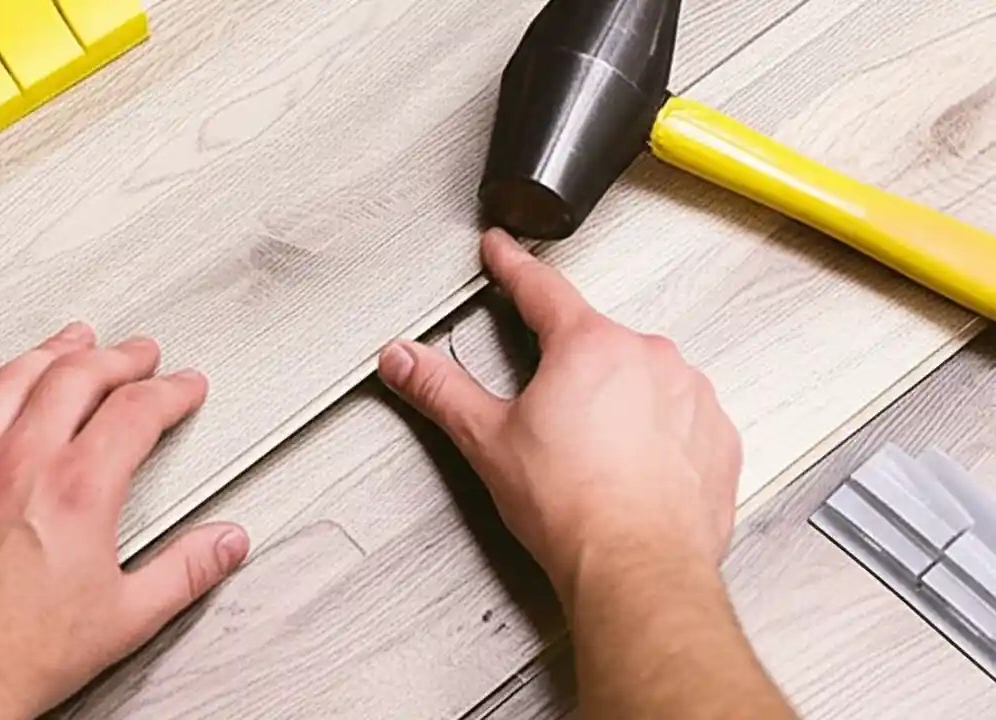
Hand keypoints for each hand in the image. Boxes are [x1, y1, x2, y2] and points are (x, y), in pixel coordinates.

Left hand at [0, 324, 249, 718]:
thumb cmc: (23, 654)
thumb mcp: (128, 617)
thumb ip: (186, 571)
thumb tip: (224, 543)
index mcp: (78, 491)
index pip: (136, 411)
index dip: (169, 391)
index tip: (183, 387)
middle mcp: (20, 466)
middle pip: (75, 377)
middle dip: (117, 358)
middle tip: (137, 354)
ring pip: (9, 381)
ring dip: (49, 354)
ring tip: (70, 342)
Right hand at [378, 229, 740, 596]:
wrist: (638, 567)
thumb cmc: (575, 509)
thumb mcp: (488, 440)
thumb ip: (440, 390)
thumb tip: (404, 360)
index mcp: (587, 346)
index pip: (540, 288)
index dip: (512, 266)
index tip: (503, 250)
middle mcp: (647, 357)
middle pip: (593, 342)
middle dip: (569, 369)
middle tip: (549, 419)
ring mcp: (690, 393)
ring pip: (641, 378)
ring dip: (617, 402)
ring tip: (592, 454)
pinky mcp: (716, 435)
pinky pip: (681, 416)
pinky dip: (658, 433)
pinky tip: (631, 467)